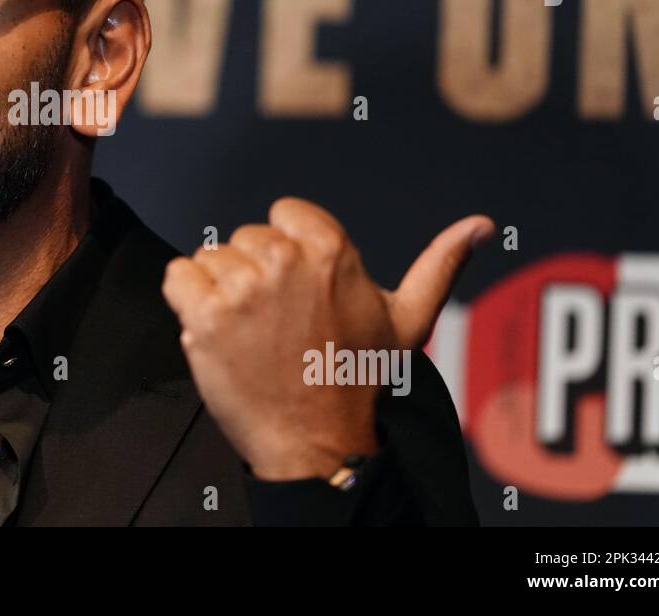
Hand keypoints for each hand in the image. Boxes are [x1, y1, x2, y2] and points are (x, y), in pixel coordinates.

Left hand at [162, 197, 493, 480]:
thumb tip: (482, 225)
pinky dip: (187, 302)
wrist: (318, 444)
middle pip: (244, 239)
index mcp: (330, 249)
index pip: (283, 214)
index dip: (288, 252)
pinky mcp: (204, 314)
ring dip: (221, 292)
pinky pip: (176, 276)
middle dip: (254, 274)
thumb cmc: (359, 382)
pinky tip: (217, 332)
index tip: (300, 293)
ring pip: (210, 259)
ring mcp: (242, 287)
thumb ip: (439, 264)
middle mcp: (285, 260)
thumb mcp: (408, 320)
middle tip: (279, 324)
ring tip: (252, 333)